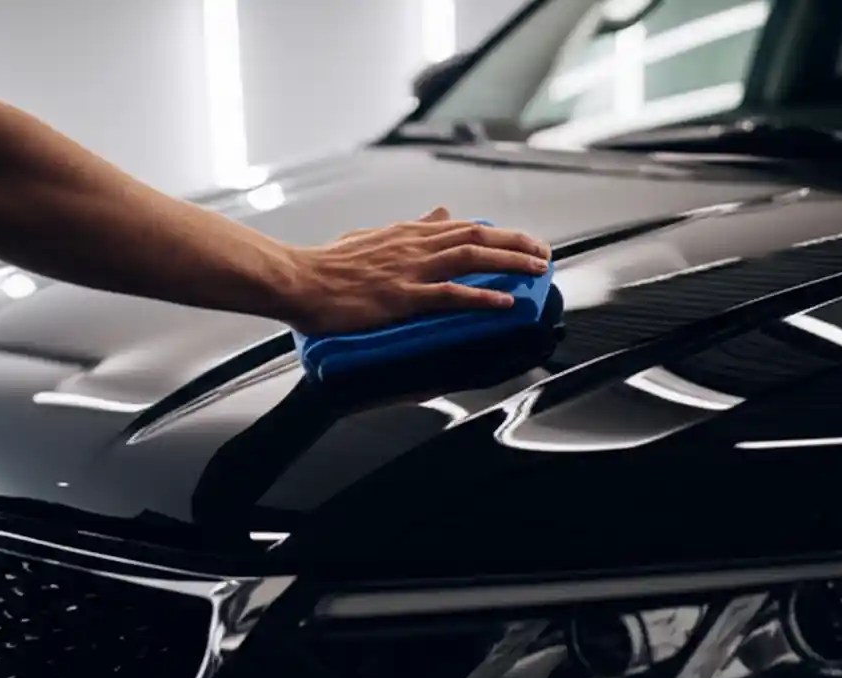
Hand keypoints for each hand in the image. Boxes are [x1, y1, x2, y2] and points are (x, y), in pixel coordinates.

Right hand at [283, 208, 550, 334]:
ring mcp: (410, 270)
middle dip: (516, 244)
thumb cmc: (327, 264)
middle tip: (544, 254)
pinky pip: (449, 294)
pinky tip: (504, 301)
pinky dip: (481, 296)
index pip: (463, 227)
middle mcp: (414, 245)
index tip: (522, 241)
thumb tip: (440, 213)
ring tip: (536, 270)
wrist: (297, 279)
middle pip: (477, 237)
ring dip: (509, 263)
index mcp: (407, 232)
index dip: (498, 234)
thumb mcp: (372, 236)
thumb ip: (409, 227)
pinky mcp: (401, 296)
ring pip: (471, 258)